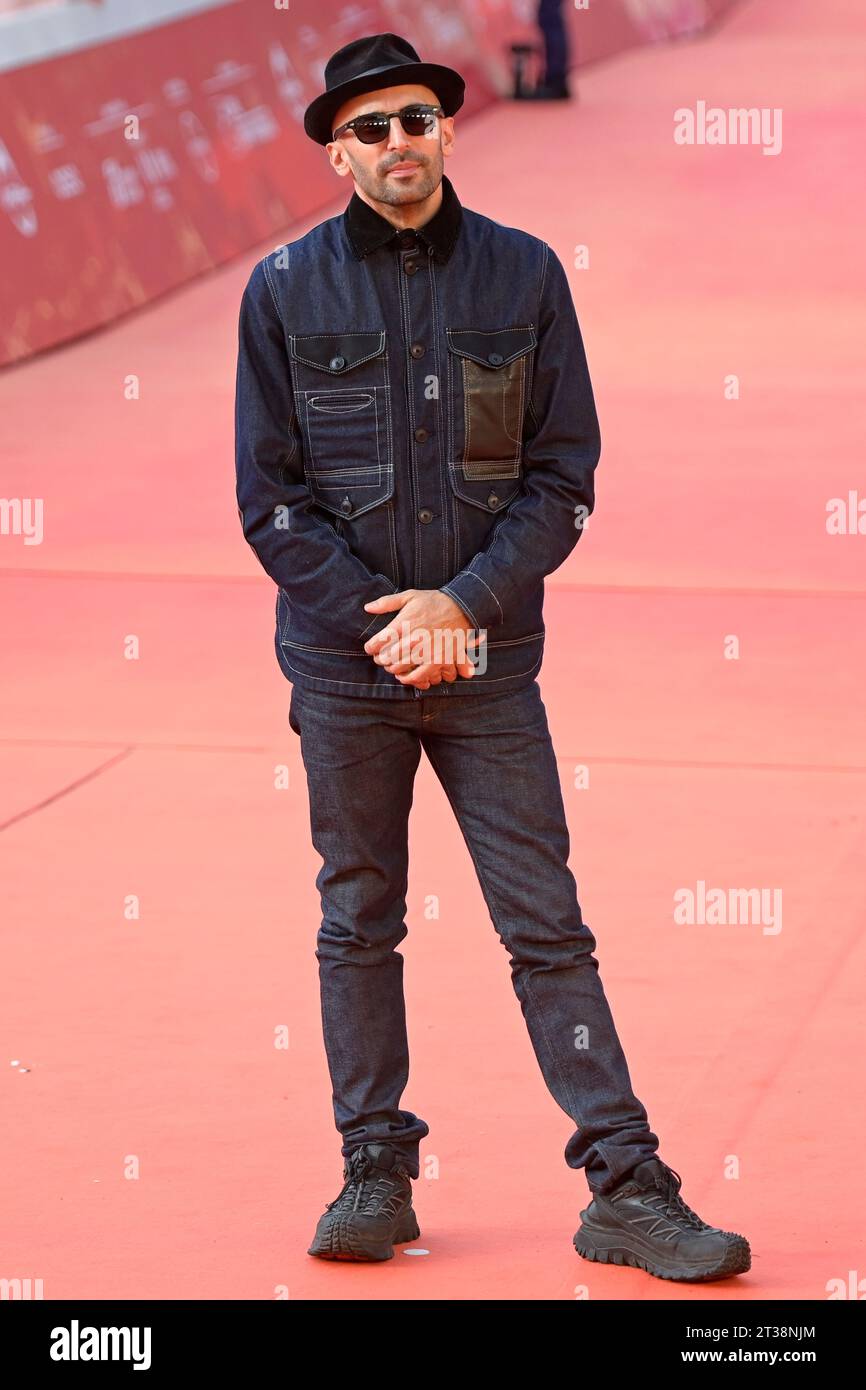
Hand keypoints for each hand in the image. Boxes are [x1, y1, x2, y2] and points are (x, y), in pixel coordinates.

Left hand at [362, 589, 485, 688]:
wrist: (462, 607)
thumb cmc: (434, 601)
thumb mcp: (410, 596)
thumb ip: (387, 602)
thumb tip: (367, 608)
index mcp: (405, 622)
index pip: (379, 641)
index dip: (371, 648)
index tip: (370, 648)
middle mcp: (414, 637)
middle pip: (388, 656)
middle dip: (380, 659)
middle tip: (380, 658)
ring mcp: (426, 650)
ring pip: (400, 667)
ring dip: (392, 668)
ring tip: (391, 666)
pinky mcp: (438, 659)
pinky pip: (418, 675)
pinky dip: (408, 678)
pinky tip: (403, 676)